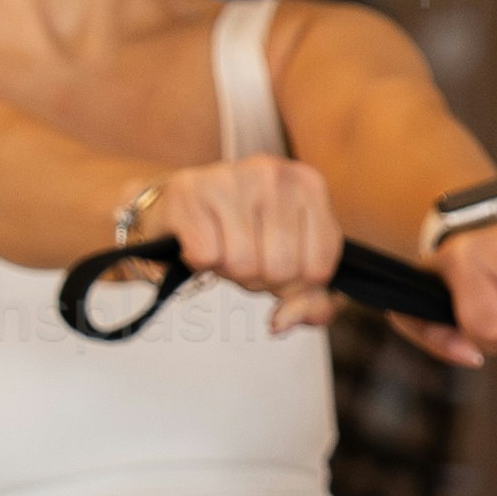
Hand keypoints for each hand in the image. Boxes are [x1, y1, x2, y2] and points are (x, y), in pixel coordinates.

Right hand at [158, 152, 348, 324]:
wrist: (177, 206)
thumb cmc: (240, 233)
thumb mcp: (290, 263)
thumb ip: (310, 301)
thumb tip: (283, 321)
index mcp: (309, 185)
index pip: (319, 268)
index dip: (295, 287)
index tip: (276, 267)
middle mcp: (274, 174)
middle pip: (281, 269)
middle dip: (259, 280)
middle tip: (244, 258)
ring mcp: (231, 177)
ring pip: (243, 264)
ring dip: (228, 271)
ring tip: (222, 249)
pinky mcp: (189, 191)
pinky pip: (206, 256)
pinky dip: (198, 262)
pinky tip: (198, 241)